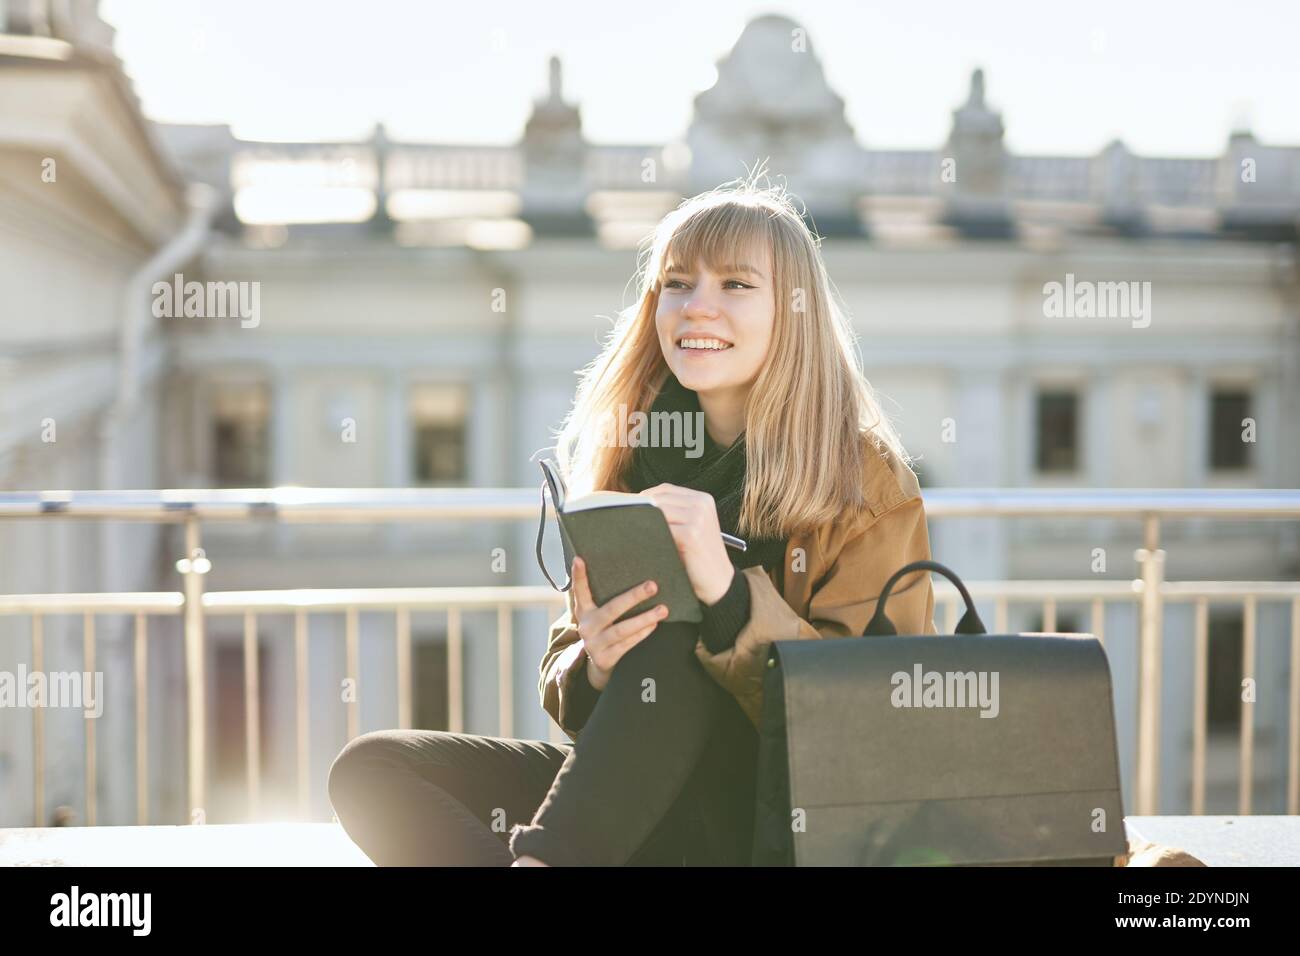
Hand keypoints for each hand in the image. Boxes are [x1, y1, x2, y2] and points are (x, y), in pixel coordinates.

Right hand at [571, 556, 667, 691]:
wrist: (599, 665)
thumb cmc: (604, 629)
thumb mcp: (597, 614)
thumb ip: (602, 597)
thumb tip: (622, 568)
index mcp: (583, 611)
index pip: (579, 591)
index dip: (578, 575)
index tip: (579, 559)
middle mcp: (586, 626)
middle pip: (611, 609)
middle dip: (633, 597)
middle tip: (652, 585)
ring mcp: (594, 644)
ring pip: (621, 630)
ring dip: (644, 619)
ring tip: (663, 609)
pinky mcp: (604, 659)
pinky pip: (627, 644)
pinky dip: (641, 634)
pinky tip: (654, 625)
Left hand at [638, 483, 734, 604]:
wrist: (719, 582)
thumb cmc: (700, 557)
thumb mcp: (693, 527)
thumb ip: (673, 513)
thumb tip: (634, 504)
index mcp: (702, 499)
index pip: (665, 489)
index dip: (645, 498)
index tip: (629, 508)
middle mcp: (701, 504)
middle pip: (658, 499)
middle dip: (640, 510)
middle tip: (624, 521)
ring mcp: (697, 518)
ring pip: (657, 513)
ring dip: (642, 523)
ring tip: (632, 533)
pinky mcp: (690, 535)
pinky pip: (659, 530)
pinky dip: (648, 536)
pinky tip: (642, 544)